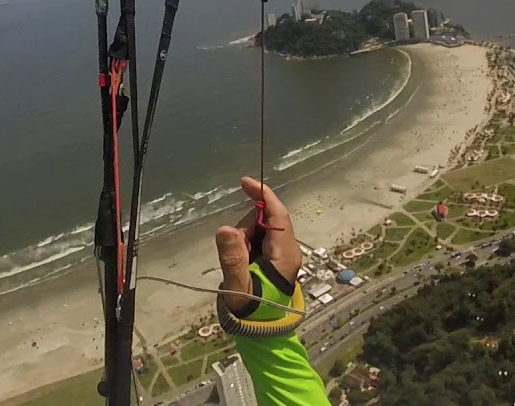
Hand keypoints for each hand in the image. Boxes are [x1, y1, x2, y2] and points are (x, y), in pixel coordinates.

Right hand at [214, 177, 301, 312]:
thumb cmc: (250, 309)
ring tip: (239, 263)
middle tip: (235, 253)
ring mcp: (283, 254)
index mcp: (284, 254)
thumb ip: (232, 257)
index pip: (278, 216)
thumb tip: (226, 228)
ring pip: (261, 229)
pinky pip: (259, 239)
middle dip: (246, 228)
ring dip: (245, 238)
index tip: (245, 183)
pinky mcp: (276, 258)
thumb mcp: (237, 285)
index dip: (263, 196)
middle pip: (266, 220)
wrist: (259, 330)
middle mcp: (288, 250)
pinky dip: (247, 244)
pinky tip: (242, 261)